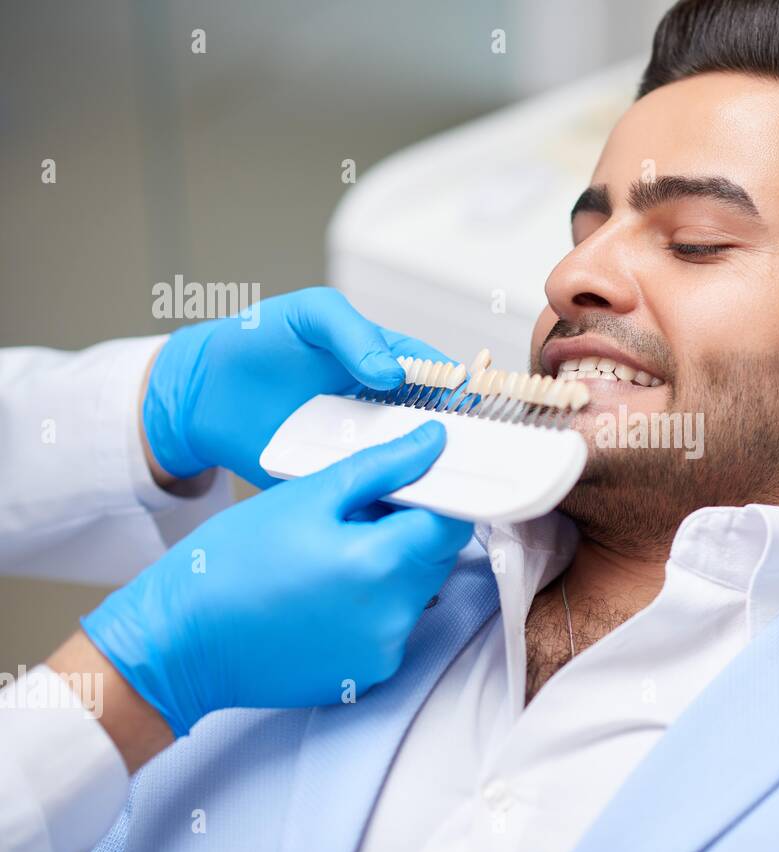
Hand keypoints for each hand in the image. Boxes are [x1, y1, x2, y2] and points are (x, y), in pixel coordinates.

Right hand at [80, 421, 472, 738]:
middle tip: (352, 517)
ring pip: (416, 591)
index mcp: (382, 563)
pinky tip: (323, 596)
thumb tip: (435, 443)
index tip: (406, 486)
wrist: (178, 642)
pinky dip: (372, 605)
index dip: (435, 497)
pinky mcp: (368, 675)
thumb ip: (381, 467)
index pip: (452, 521)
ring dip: (390, 568)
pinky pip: (391, 626)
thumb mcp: (305, 495)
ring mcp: (383, 651)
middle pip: (436, 557)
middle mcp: (394, 615)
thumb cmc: (229, 562)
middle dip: (408, 530)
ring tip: (329, 558)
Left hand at [142, 286, 450, 486]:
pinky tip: (402, 513)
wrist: (202, 393)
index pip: (442, 380)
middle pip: (437, 431)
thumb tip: (392, 374)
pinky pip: (372, 494)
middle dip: (458, 445)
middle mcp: (385, 410)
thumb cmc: (258, 340)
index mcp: (390, 365)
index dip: (465, 395)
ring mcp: (364, 447)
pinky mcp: (339, 479)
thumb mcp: (310, 316)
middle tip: (472, 461)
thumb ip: (354, 334)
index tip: (479, 413)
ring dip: (429, 479)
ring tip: (446, 493)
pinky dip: (389, 505)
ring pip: (411, 466)